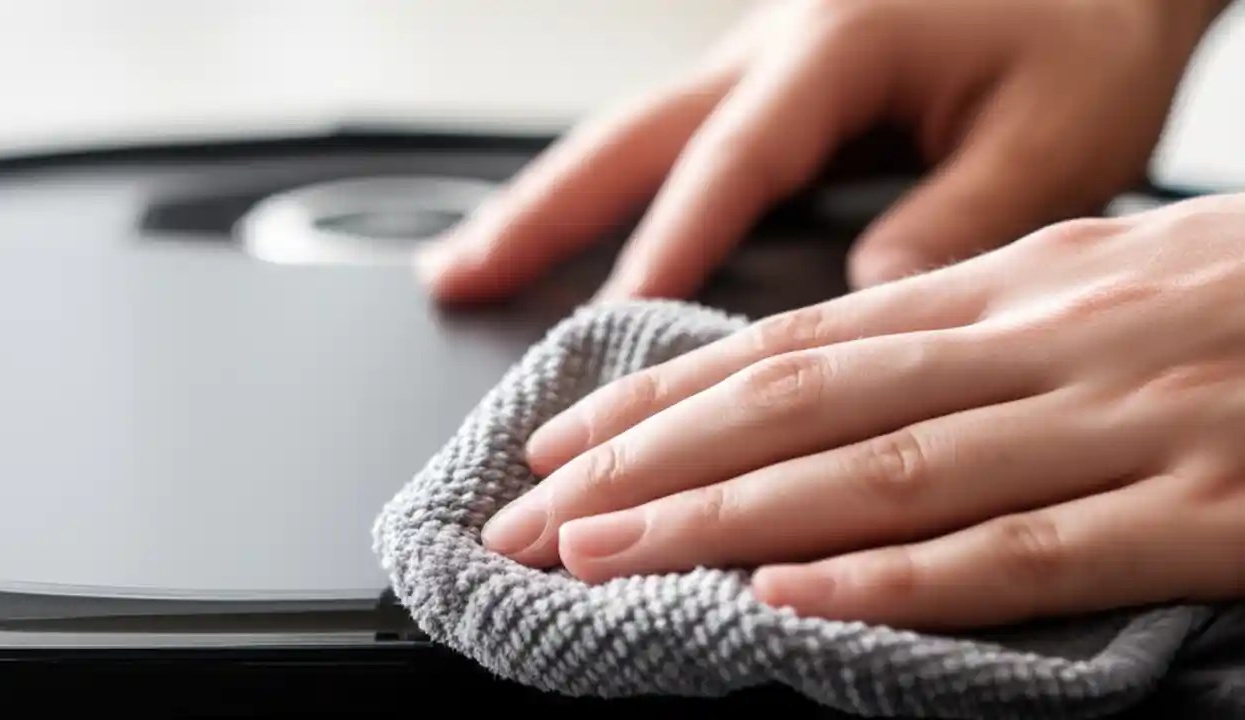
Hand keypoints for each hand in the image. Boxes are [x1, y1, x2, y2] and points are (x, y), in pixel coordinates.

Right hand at [418, 0, 1222, 302]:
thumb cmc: (1088, 30)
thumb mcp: (1057, 131)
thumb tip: (857, 301)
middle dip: (536, 210)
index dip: (666, 248)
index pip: (729, 162)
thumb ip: (959, 217)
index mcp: (837, 45)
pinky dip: (613, 197)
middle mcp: (778, 45)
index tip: (609, 329)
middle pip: (628, 134)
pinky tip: (581, 239)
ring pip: (632, 134)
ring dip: (548, 201)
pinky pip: (673, 144)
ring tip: (470, 265)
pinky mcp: (772, 84)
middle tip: (453, 279)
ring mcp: (764, 60)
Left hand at [481, 193, 1244, 630]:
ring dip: (724, 521)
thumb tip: (852, 366)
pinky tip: (789, 604)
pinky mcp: (1212, 521)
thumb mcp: (1110, 278)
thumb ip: (983, 325)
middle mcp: (1046, 343)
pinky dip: (896, 583)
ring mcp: (1124, 429)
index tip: (566, 443)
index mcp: (1020, 285)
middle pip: (802, 404)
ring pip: (882, 475)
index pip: (797, 343)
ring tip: (607, 557)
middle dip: (650, 465)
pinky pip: (1023, 556)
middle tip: (534, 519)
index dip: (665, 396)